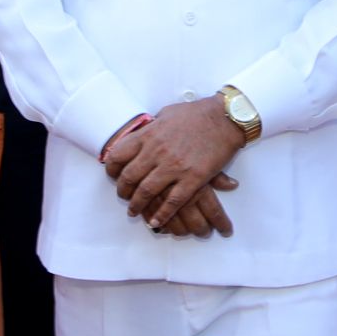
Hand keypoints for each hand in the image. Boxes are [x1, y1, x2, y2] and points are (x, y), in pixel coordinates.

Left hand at [103, 100, 247, 235]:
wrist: (225, 118)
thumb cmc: (197, 114)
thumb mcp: (166, 113)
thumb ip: (151, 127)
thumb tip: (142, 134)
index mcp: (148, 135)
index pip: (118, 155)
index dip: (111, 169)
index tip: (113, 176)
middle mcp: (157, 152)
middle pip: (129, 177)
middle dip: (122, 191)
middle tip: (124, 197)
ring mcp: (174, 166)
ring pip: (146, 192)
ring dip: (137, 206)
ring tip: (134, 212)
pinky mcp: (193, 178)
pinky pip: (173, 202)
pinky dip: (162, 214)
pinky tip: (156, 221)